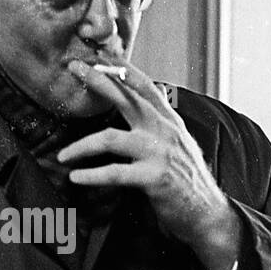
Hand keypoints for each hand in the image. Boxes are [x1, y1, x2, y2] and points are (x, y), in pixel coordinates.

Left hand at [57, 59, 241, 269]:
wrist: (208, 214)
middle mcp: (165, 130)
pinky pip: (115, 173)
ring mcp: (160, 152)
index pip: (144, 85)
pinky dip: (93, 175)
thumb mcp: (177, 145)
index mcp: (169, 121)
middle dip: (98, 80)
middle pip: (125, 98)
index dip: (121, 68)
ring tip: (62, 155)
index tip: (98, 55)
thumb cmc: (187, 182)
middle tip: (73, 68)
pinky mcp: (155, 177)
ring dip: (81, 146)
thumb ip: (158, 127)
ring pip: (110, 138)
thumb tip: (137, 110)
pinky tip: (76, 176)